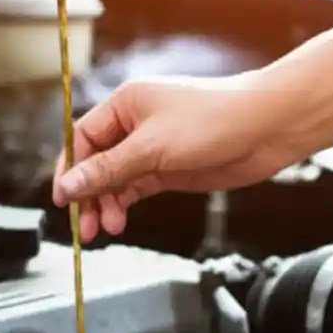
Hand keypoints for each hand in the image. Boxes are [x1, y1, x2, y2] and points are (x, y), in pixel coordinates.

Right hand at [52, 74, 305, 242]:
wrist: (268, 127)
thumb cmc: (215, 120)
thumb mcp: (151, 148)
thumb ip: (108, 170)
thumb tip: (69, 186)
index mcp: (125, 104)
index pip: (81, 137)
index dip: (69, 169)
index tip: (64, 200)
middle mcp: (135, 124)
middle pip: (95, 162)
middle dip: (88, 194)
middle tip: (85, 226)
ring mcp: (153, 147)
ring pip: (115, 179)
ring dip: (107, 203)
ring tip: (109, 228)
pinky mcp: (170, 168)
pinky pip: (136, 187)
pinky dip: (126, 203)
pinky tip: (122, 219)